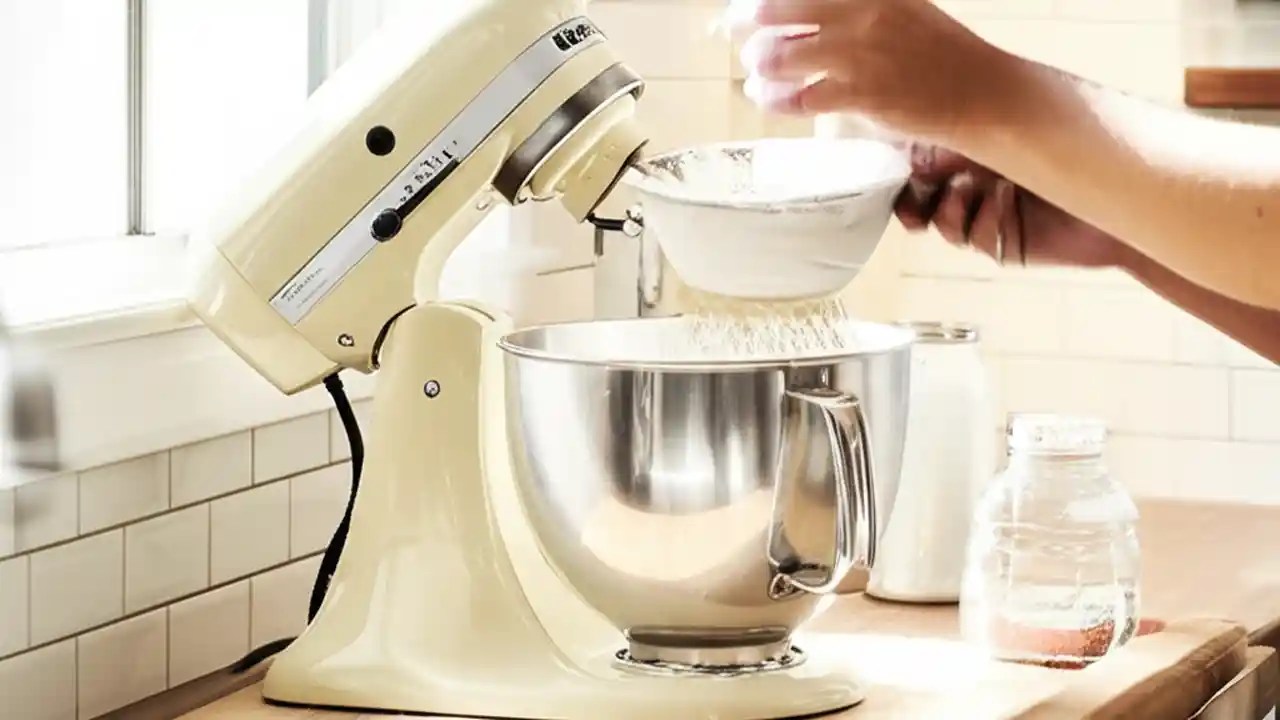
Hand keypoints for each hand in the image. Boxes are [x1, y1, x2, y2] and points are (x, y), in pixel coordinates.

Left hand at [737, 0, 1017, 145]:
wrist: (978, 91)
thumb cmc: (934, 49)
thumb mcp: (896, 5)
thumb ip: (849, 4)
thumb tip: (794, 9)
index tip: (749, 1)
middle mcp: (862, 11)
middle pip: (776, 7)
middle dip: (746, 19)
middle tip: (737, 28)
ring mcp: (860, 54)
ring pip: (781, 55)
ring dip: (759, 62)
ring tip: (757, 67)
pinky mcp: (860, 95)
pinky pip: (797, 97)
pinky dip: (773, 97)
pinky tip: (767, 96)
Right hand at [895, 145, 1121, 269]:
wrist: (1122, 199)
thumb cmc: (1076, 158)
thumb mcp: (1012, 139)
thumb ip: (966, 139)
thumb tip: (919, 144)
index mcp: (971, 156)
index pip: (922, 168)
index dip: (904, 173)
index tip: (898, 170)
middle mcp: (974, 187)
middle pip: (921, 201)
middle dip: (913, 202)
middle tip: (915, 199)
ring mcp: (986, 218)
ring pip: (943, 223)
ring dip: (949, 209)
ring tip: (971, 191)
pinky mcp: (1002, 245)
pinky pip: (976, 237)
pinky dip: (983, 221)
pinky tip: (1004, 204)